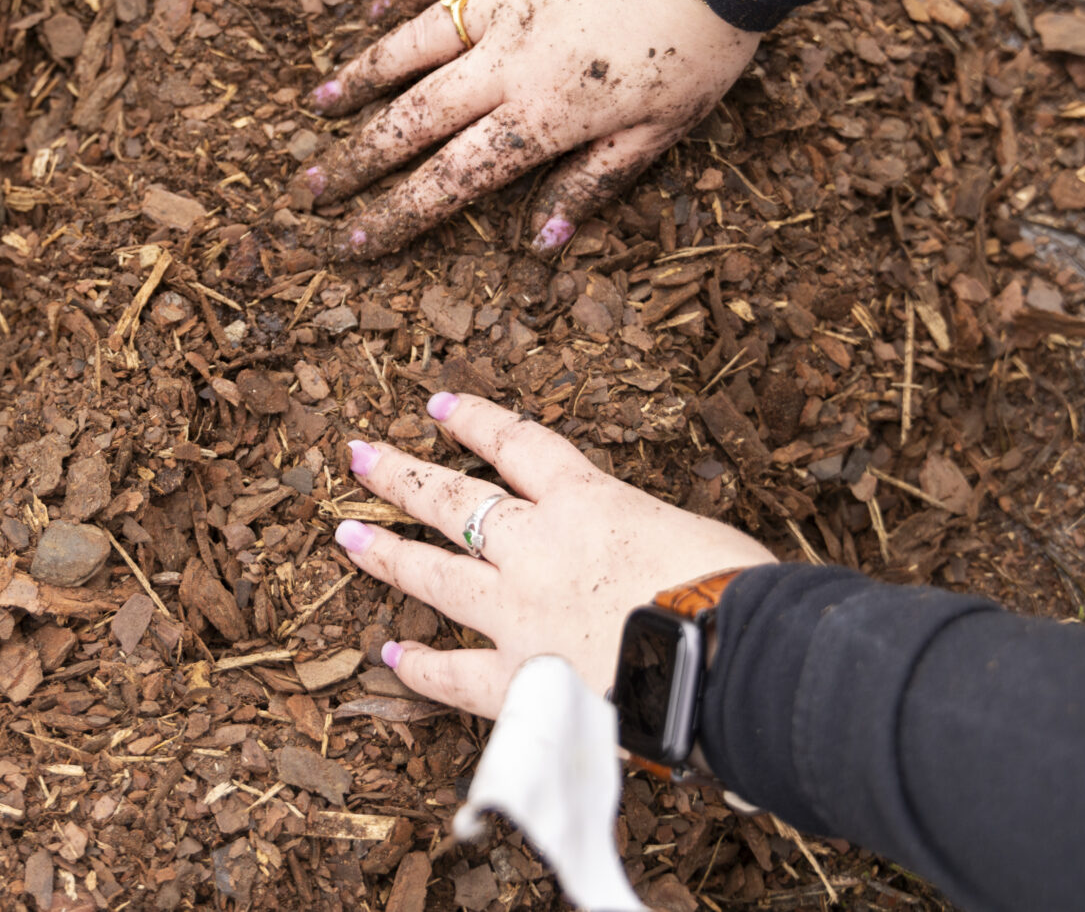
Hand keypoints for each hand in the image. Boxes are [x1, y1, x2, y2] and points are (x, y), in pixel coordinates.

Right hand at [298, 0, 759, 258]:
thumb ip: (594, 182)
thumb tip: (542, 240)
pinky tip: (373, 12)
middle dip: (356, 160)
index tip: (352, 240)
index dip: (397, 215)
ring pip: (411, 46)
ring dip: (362, 78)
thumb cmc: (706, 40)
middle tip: (309, 187)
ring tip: (321, 104)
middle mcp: (506, 63)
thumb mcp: (663, 130)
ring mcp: (502, 1)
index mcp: (542, 118)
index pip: (451, 180)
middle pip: (413, 121)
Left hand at [335, 392, 773, 709]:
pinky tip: (391, 654)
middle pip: (453, 499)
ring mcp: (519, 612)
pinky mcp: (520, 678)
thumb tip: (649, 563)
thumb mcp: (696, 538)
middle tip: (358, 455)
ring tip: (346, 535)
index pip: (520, 446)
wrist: (732, 661)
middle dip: (402, 474)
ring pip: (434, 573)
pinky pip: (455, 674)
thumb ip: (649, 542)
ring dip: (387, 554)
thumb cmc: (738, 594)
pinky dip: (421, 665)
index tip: (441, 405)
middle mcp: (538, 548)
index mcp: (588, 502)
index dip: (477, 422)